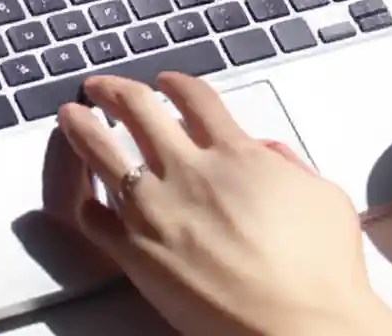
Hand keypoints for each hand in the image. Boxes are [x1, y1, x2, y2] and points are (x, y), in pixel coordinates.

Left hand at [48, 73, 391, 335]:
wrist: (298, 326)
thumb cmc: (320, 272)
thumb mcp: (323, 197)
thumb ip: (288, 165)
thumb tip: (265, 151)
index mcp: (236, 155)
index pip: (196, 100)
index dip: (176, 84)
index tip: (164, 81)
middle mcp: (189, 173)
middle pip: (139, 111)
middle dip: (114, 91)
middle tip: (100, 86)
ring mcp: (156, 211)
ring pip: (102, 153)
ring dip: (81, 128)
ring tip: (68, 116)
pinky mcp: (136, 253)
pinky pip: (97, 220)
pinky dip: (88, 206)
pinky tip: (87, 200)